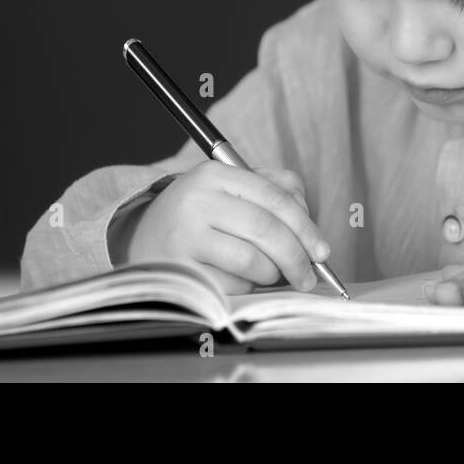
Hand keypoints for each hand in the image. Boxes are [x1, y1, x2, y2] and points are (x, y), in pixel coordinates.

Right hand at [127, 161, 327, 295]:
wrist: (141, 236)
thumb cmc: (199, 214)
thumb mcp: (230, 188)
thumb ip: (274, 190)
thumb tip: (309, 225)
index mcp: (215, 174)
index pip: (274, 198)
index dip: (305, 227)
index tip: (322, 251)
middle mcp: (197, 201)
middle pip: (266, 229)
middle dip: (297, 257)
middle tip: (309, 276)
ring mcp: (185, 236)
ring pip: (251, 261)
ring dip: (270, 274)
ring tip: (269, 274)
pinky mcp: (180, 269)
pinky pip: (231, 285)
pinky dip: (246, 288)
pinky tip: (240, 281)